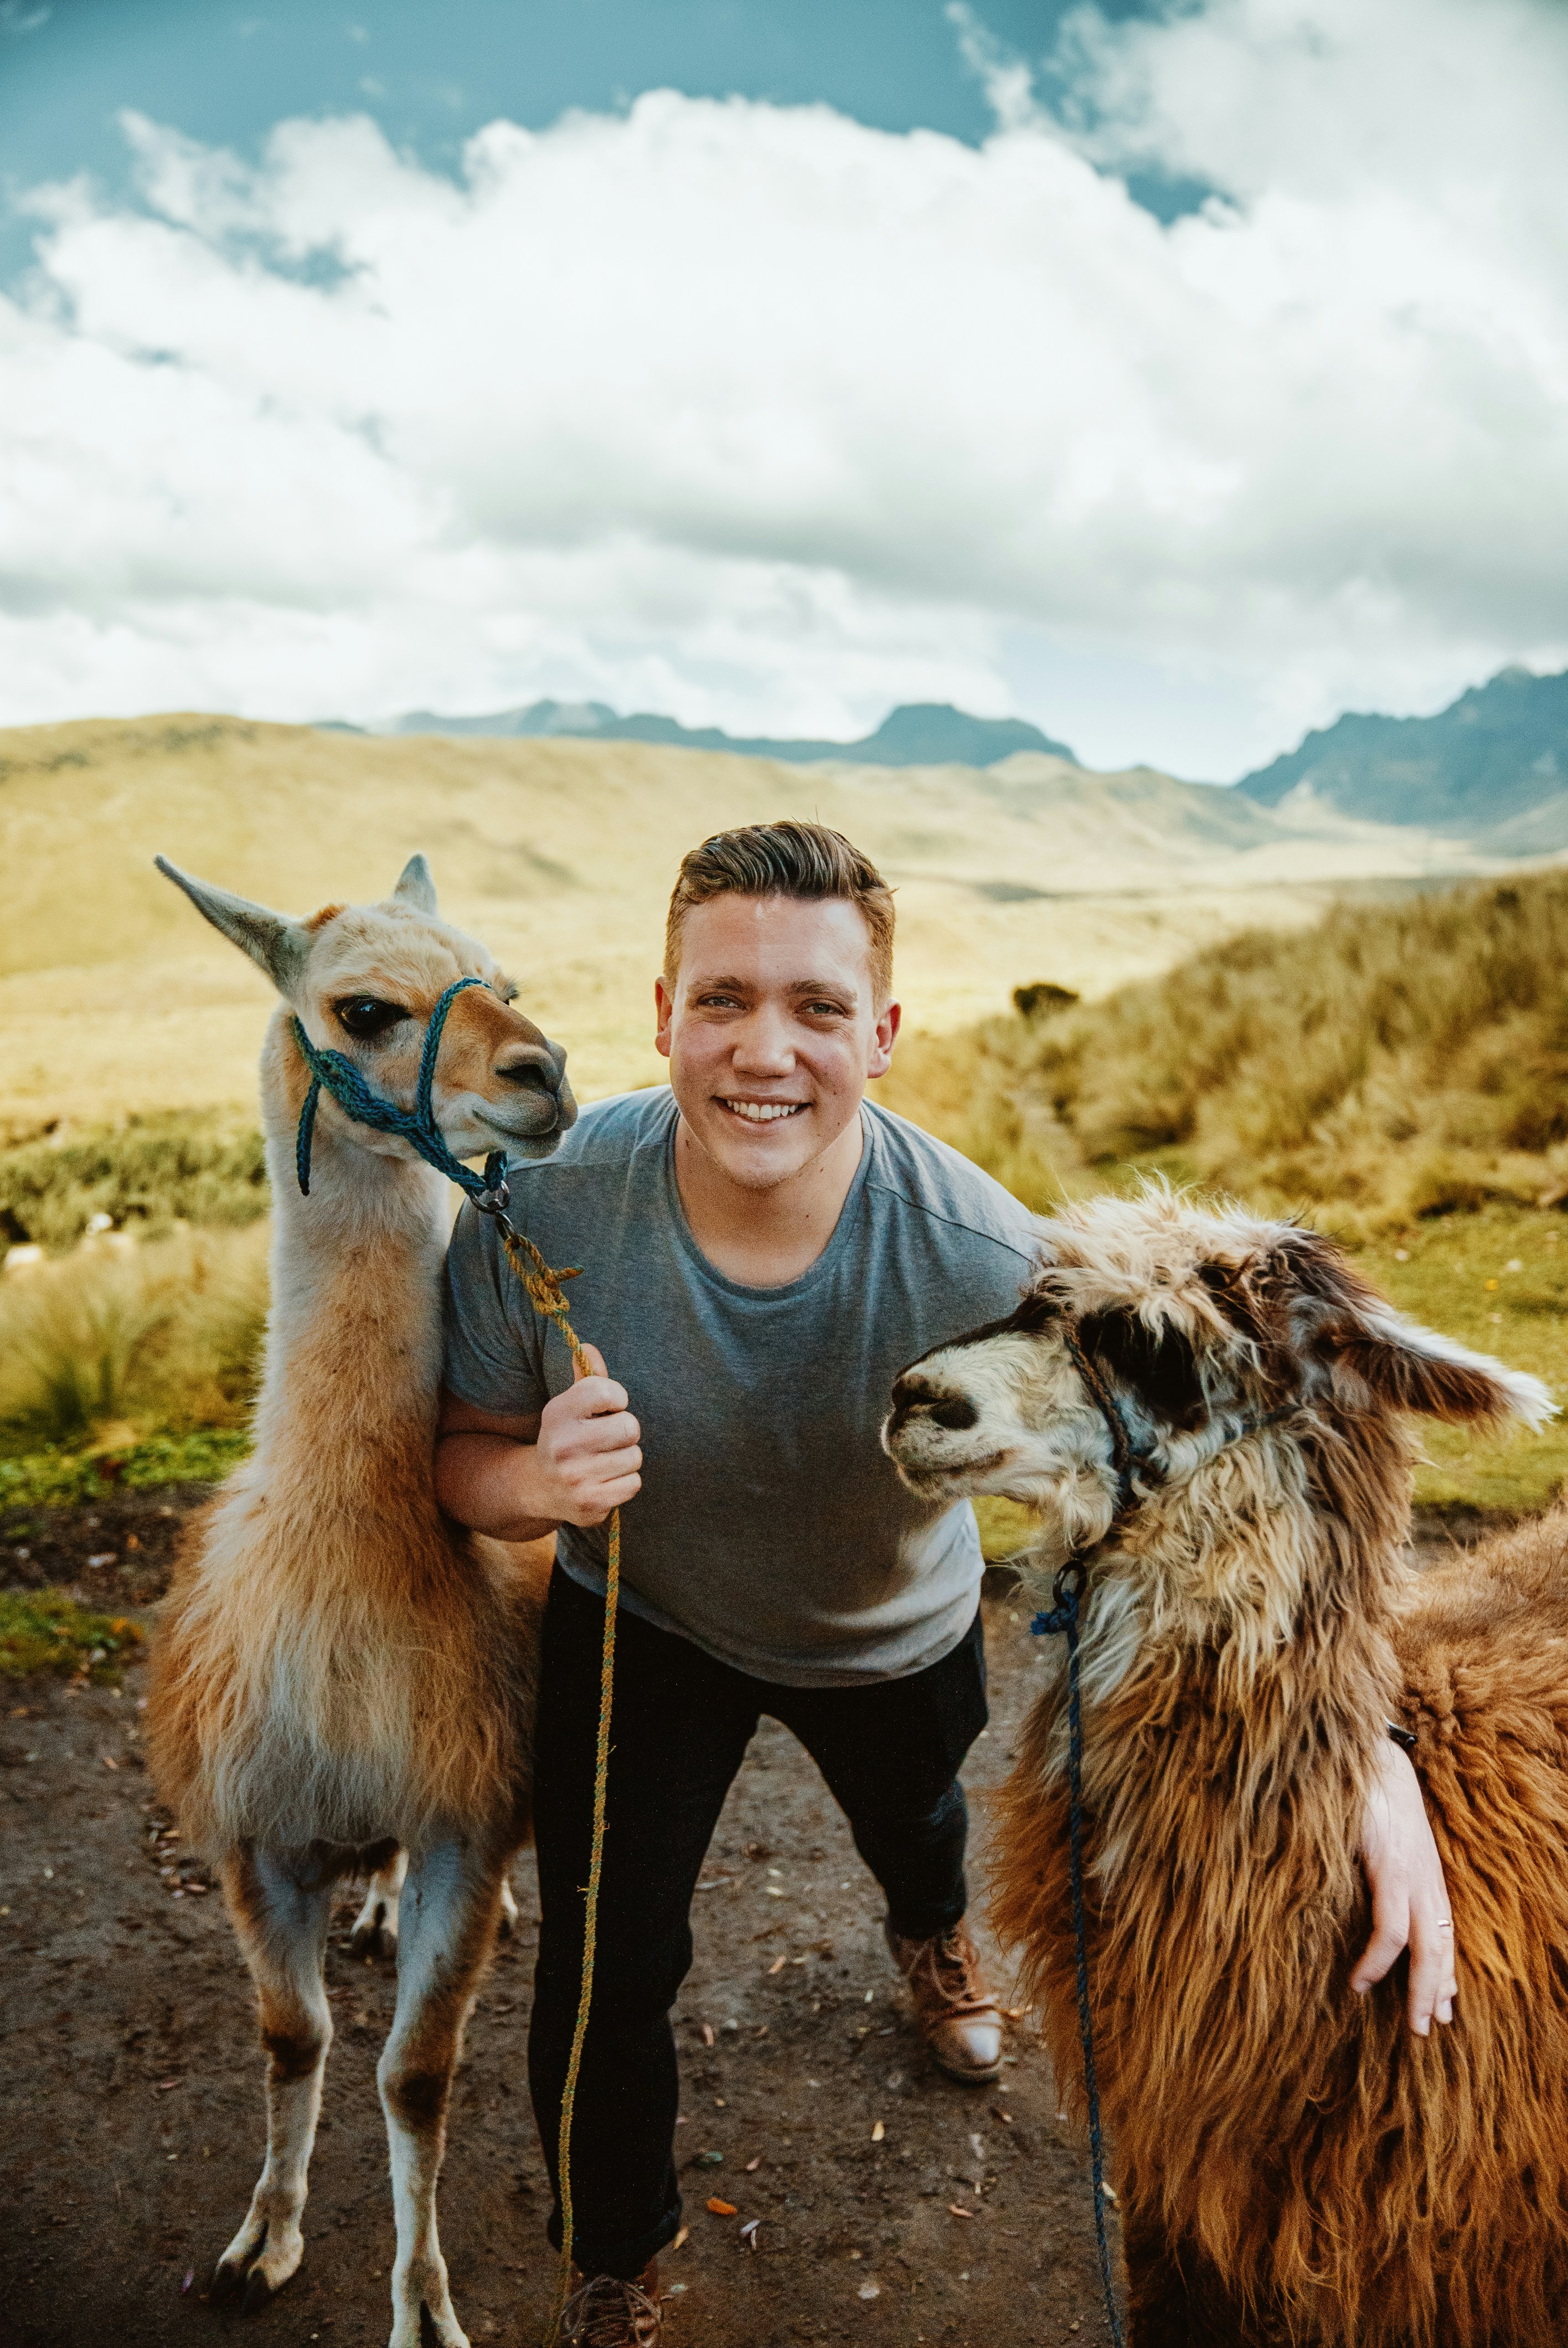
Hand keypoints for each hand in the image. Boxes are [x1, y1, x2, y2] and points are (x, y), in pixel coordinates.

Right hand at [526, 1343, 641, 1526]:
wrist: (541, 1487)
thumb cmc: (567, 1436)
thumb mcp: (569, 1405)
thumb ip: (586, 1376)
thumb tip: (588, 1346)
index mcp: (556, 1413)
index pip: (605, 1390)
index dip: (616, 1397)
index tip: (608, 1406)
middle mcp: (563, 1445)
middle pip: (630, 1427)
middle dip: (625, 1431)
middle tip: (607, 1438)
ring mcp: (575, 1477)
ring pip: (634, 1456)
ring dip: (626, 1457)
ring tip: (604, 1459)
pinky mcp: (590, 1504)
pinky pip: (633, 1483)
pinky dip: (625, 1482)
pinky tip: (605, 1480)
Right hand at [1352, 1738, 1455, 2034]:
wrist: (1368, 1753)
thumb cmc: (1369, 1793)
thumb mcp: (1383, 1839)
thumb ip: (1384, 1868)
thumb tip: (1373, 1893)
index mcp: (1425, 1874)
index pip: (1444, 1934)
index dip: (1444, 1972)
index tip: (1441, 2005)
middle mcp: (1426, 1881)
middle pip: (1441, 1950)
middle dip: (1437, 1993)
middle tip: (1427, 2028)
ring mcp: (1412, 1877)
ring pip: (1426, 1950)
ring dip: (1419, 1992)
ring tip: (1412, 2025)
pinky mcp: (1392, 1871)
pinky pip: (1390, 1930)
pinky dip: (1377, 1963)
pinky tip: (1361, 1982)